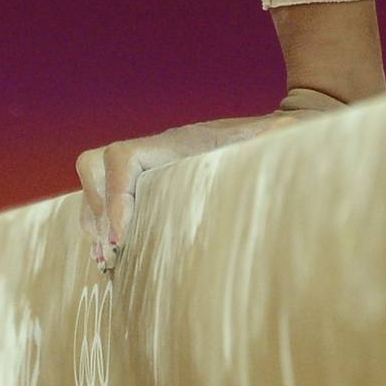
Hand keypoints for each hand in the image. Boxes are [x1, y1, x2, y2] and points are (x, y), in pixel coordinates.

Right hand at [76, 86, 350, 272]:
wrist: (288, 125)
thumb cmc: (285, 140)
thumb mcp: (282, 143)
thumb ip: (282, 141)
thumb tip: (290, 133)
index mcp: (182, 142)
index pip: (124, 157)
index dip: (113, 196)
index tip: (121, 239)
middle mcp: (160, 150)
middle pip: (96, 164)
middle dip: (95, 209)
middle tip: (110, 252)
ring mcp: (154, 164)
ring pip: (97, 181)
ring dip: (94, 220)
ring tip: (106, 260)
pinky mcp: (156, 181)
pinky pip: (110, 194)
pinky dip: (104, 222)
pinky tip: (115, 254)